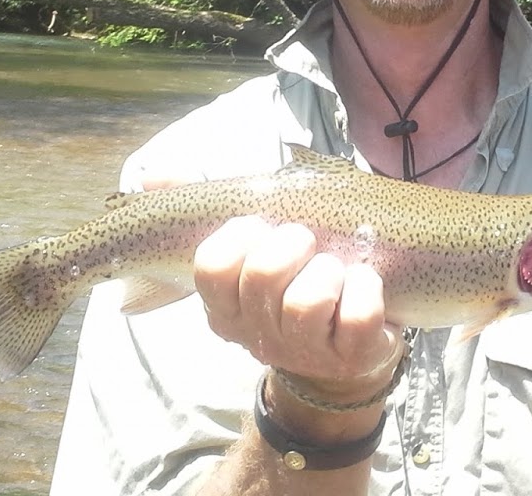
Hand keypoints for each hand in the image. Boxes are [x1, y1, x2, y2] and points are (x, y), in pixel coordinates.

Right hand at [193, 216, 403, 403]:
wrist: (345, 350)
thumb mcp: (257, 258)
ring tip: (334, 270)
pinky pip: (358, 318)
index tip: (263, 229)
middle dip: (292, 242)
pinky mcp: (351, 357)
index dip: (240, 235)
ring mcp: (304, 351)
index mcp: (227, 307)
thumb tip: (165, 173)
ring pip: (306, 302)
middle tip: (305, 242)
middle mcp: (258, 333)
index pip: (212, 266)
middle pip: (262, 274)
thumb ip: (225, 218)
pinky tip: (363, 283)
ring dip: (327, 270)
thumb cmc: (298, 287)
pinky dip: (365, 288)